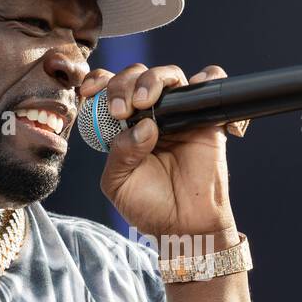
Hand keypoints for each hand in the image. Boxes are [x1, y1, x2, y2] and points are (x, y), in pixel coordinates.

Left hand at [81, 63, 248, 243]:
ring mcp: (179, 115)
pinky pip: (212, 83)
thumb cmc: (149, 206)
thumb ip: (120, 152)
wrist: (183, 226)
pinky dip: (207, 78)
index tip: (89, 93)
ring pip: (169, 75)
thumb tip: (144, 125)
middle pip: (136, 75)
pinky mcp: (207, 119)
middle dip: (123, 84)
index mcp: (124, 125)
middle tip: (121, 110)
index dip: (98, 82)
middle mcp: (151, 114)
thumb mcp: (117, 182)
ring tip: (145, 103)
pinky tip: (190, 97)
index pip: (108, 89)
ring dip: (152, 80)